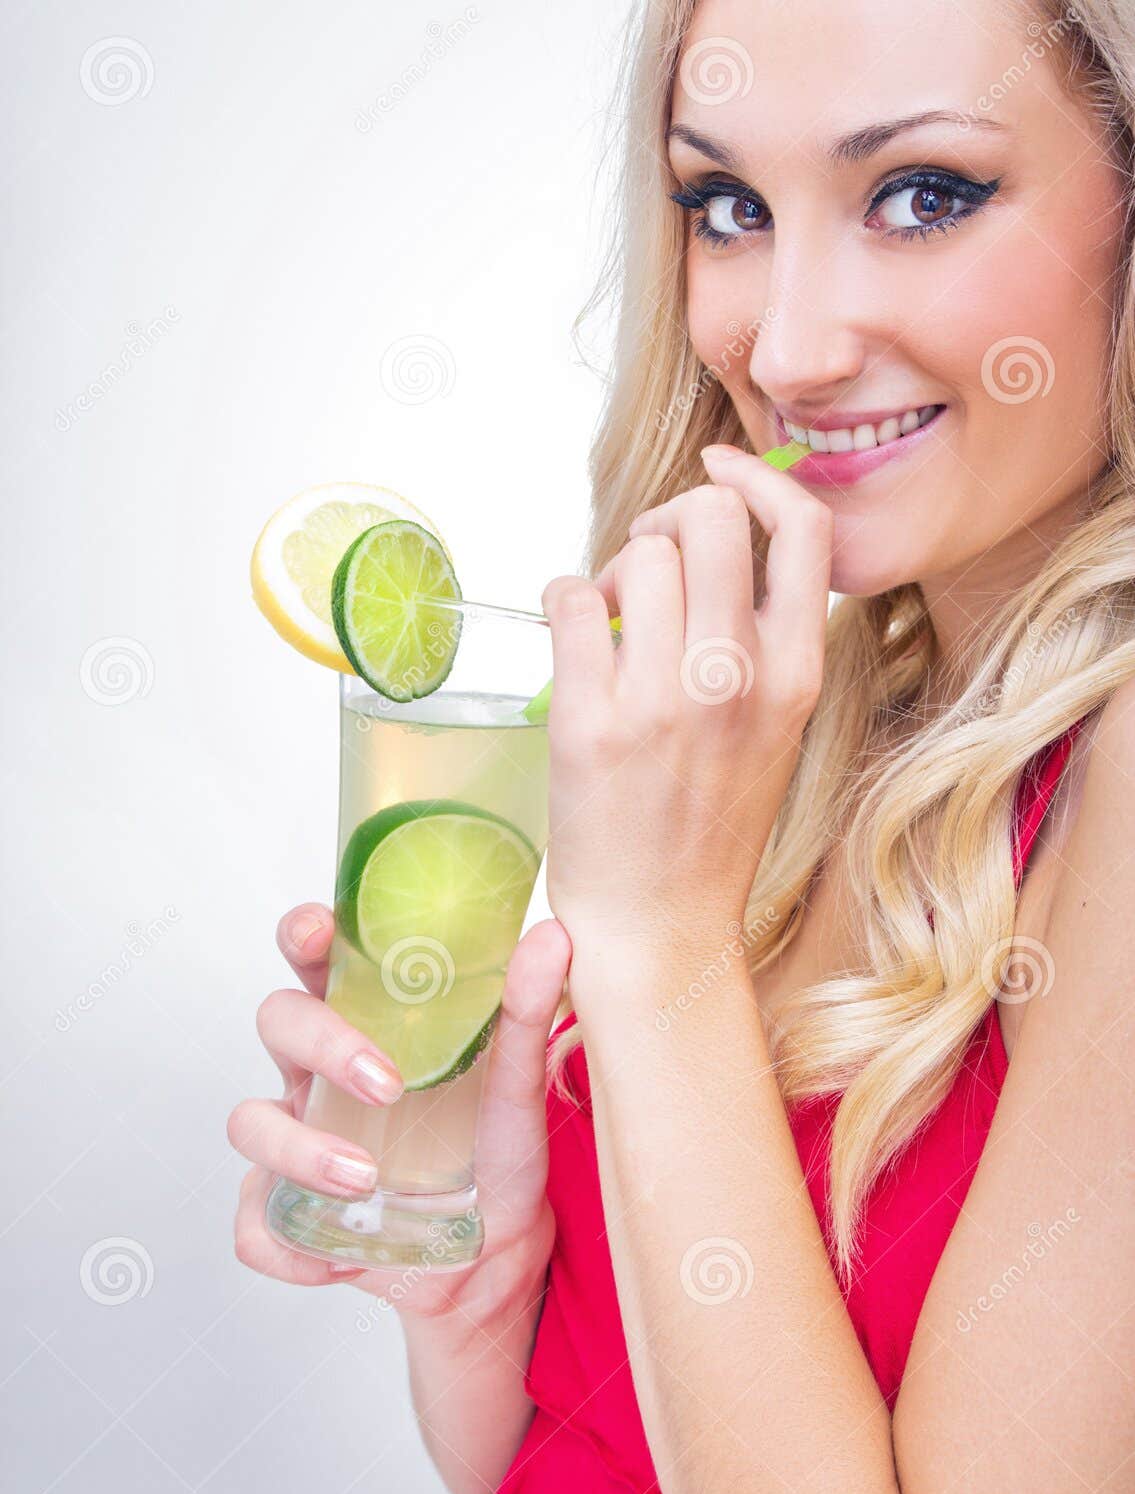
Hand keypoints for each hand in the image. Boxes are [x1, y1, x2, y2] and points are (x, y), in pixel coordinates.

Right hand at [230, 903, 571, 1327]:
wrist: (495, 1255)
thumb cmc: (494, 1152)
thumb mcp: (517, 1086)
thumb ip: (526, 1013)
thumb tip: (552, 938)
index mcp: (366, 1023)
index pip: (316, 957)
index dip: (303, 934)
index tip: (319, 933)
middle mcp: (318, 1074)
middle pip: (276, 1021)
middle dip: (322, 1044)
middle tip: (387, 1083)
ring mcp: (295, 1141)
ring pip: (250, 1124)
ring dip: (299, 1150)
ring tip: (366, 1180)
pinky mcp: (288, 1214)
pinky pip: (252, 1227)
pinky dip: (290, 1247)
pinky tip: (343, 1258)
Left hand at [539, 444, 831, 950]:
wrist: (659, 927)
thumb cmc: (707, 828)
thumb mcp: (773, 729)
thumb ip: (760, 640)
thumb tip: (711, 543)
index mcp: (796, 677)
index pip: (803, 529)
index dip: (758, 477)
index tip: (719, 469)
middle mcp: (737, 679)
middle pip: (711, 514)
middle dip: (671, 515)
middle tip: (648, 562)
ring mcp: (662, 699)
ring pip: (639, 550)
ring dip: (615, 568)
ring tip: (610, 623)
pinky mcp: (589, 720)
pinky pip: (569, 598)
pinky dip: (562, 600)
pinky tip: (571, 638)